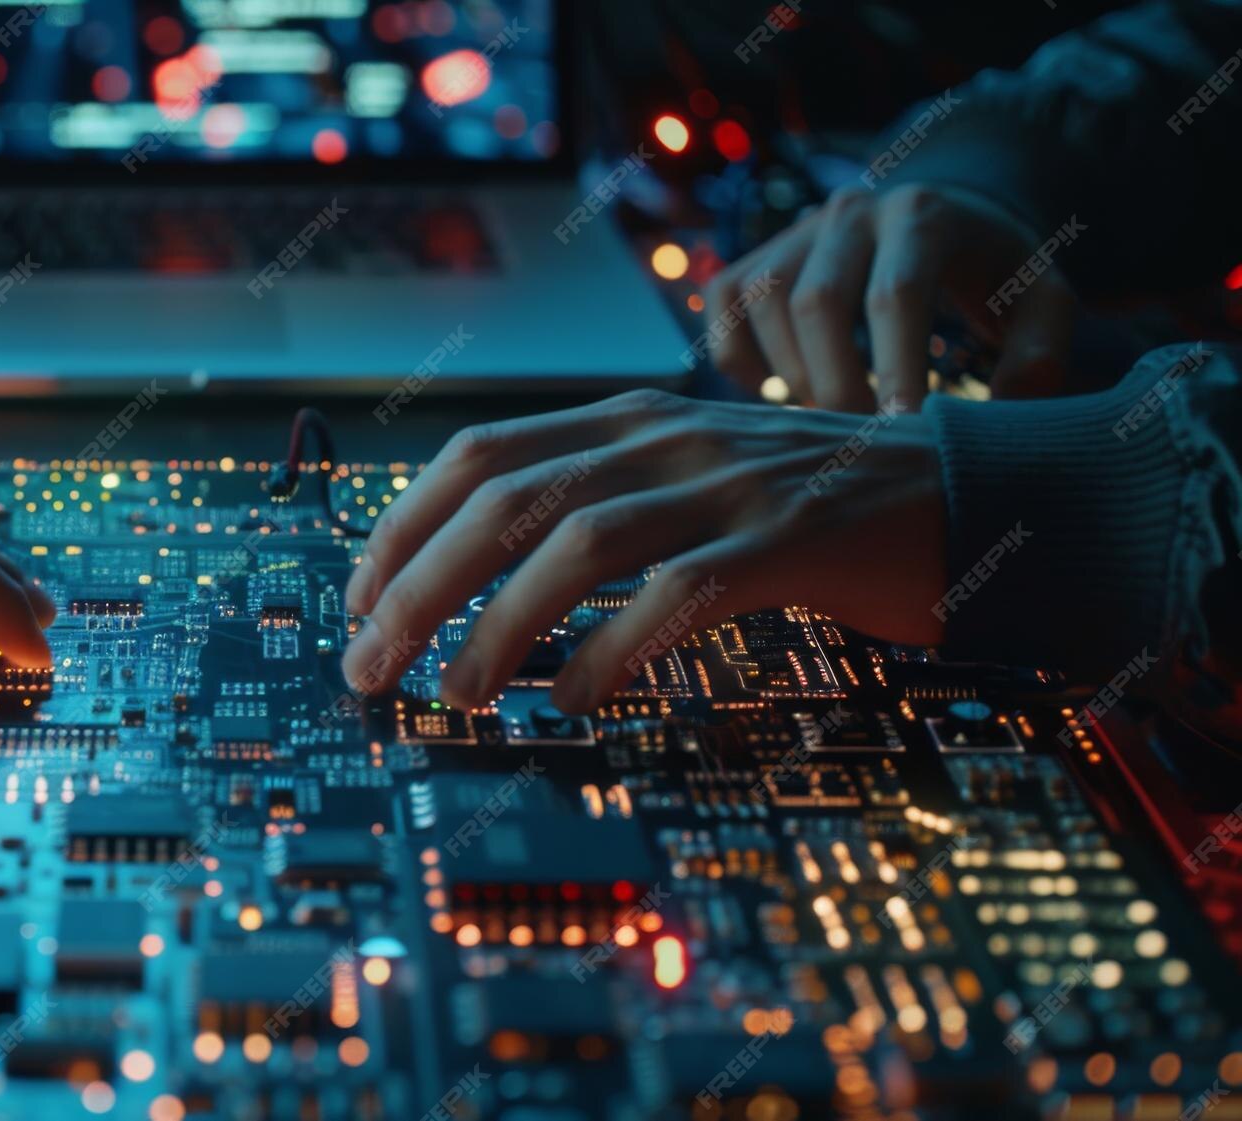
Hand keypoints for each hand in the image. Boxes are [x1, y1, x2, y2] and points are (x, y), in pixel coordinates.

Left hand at [339, 390, 946, 713]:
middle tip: (373, 663)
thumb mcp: (681, 475)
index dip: (403, 524)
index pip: (479, 452)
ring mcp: (728, 482)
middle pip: (507, 497)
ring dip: (499, 624)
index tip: (358, 598)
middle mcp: (664, 436)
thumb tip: (468, 568)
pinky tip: (572, 700)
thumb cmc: (802, 503)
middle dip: (419, 584)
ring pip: (579, 542)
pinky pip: (680, 592)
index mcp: (625, 418)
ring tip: (458, 693)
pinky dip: (613, 649)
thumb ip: (591, 498)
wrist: (962, 490)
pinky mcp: (790, 538)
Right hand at [703, 182, 1075, 410]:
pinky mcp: (757, 256)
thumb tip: (987, 420)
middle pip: (815, 302)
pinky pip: (725, 311)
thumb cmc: (995, 273)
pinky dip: (743, 362)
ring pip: (765, 305)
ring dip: (793, 376)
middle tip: (863, 442)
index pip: (893, 295)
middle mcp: (849, 211)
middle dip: (836, 385)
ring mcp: (795, 231)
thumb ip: (1039, 354)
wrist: (945, 216)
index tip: (903, 430)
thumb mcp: (1043, 301)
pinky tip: (784, 393)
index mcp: (922, 215)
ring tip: (835, 420)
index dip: (893, 367)